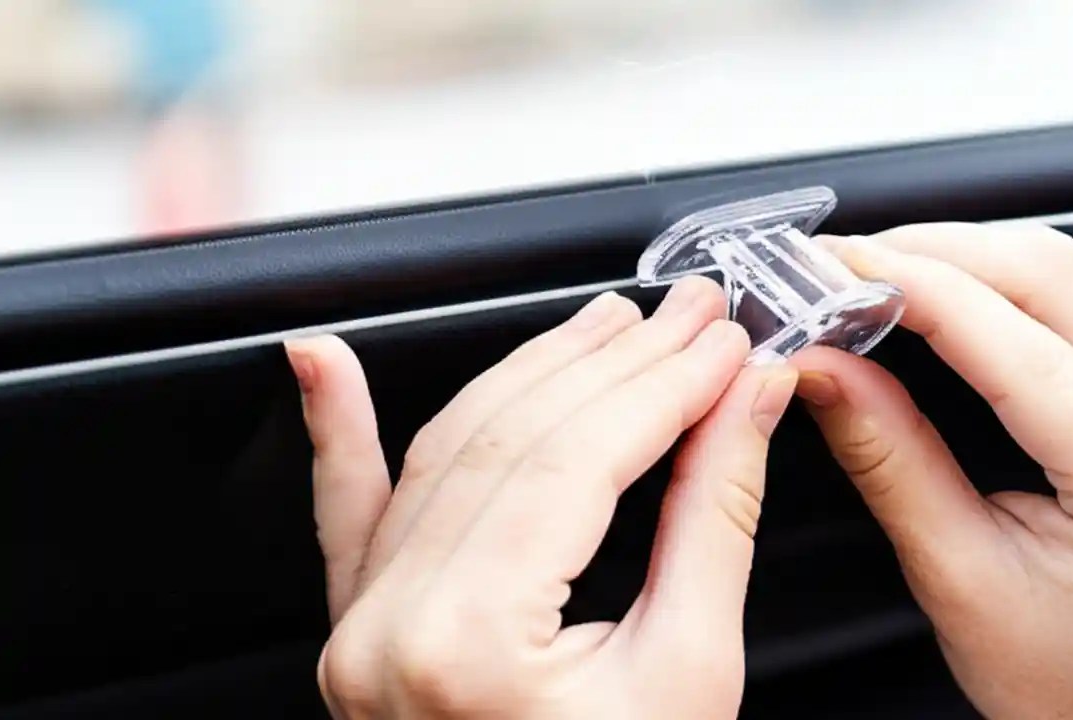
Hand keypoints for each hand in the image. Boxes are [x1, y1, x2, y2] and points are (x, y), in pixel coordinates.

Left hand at [284, 277, 796, 719]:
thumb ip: (714, 520)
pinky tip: (321, 365)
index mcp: (472, 644)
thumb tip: (751, 406)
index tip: (725, 343)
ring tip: (604, 324)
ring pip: (446, 449)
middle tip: (688, 319)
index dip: (666, 384)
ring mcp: (363, 627)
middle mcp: (393, 627)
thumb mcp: (689, 674)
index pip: (583, 459)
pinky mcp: (358, 630)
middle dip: (617, 363)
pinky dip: (338, 432)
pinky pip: (346, 514)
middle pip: (516, 436)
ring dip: (532, 370)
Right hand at [792, 224, 1072, 718]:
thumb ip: (888, 463)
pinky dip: (993, 284)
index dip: (916, 289)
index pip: (1020, 348)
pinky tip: (935, 296)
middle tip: (836, 264)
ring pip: (1068, 273)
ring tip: (871, 275)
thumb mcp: (958, 579)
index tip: (832, 270)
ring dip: (962, 256)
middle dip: (933, 250)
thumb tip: (823, 371)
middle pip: (1054, 275)